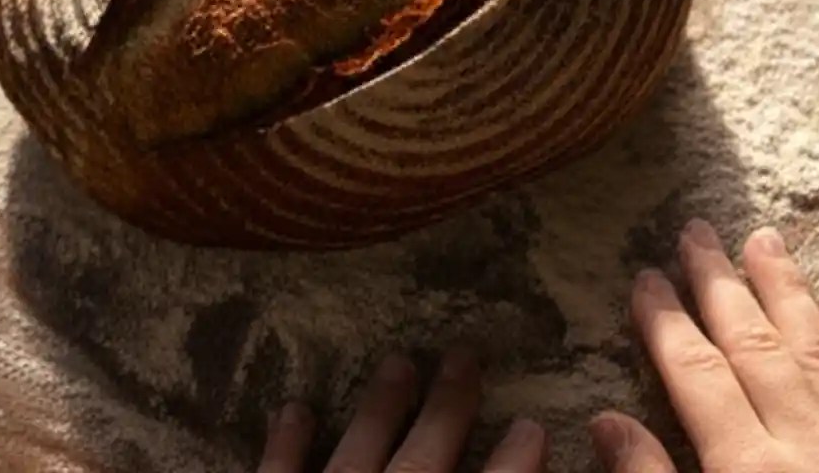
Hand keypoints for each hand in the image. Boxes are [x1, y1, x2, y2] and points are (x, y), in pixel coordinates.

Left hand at [257, 347, 545, 472]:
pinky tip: (294, 409)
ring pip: (356, 456)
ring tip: (397, 362)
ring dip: (378, 409)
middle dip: (446, 408)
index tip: (533, 425)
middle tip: (463, 356)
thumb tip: (499, 449)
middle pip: (423, 461)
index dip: (512, 464)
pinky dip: (285, 445)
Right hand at [590, 220, 818, 472]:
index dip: (666, 324)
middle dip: (722, 287)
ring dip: (788, 292)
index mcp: (750, 469)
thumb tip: (607, 421)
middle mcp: (808, 446)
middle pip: (757, 348)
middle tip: (698, 232)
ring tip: (766, 240)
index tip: (644, 276)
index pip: (697, 376)